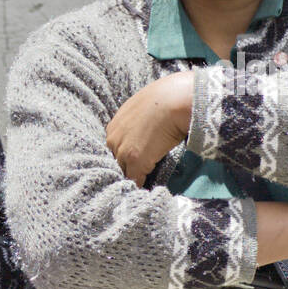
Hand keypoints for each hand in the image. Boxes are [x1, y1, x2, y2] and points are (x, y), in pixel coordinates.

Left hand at [105, 70, 195, 186]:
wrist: (174, 99)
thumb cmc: (166, 98)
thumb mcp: (143, 108)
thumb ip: (139, 121)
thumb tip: (150, 126)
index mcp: (113, 127)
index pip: (116, 148)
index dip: (126, 157)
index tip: (136, 163)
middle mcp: (113, 139)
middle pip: (116, 162)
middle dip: (126, 169)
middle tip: (138, 177)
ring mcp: (122, 151)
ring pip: (124, 172)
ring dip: (133, 178)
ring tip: (142, 185)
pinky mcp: (135, 161)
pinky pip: (135, 180)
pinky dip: (140, 186)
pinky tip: (147, 190)